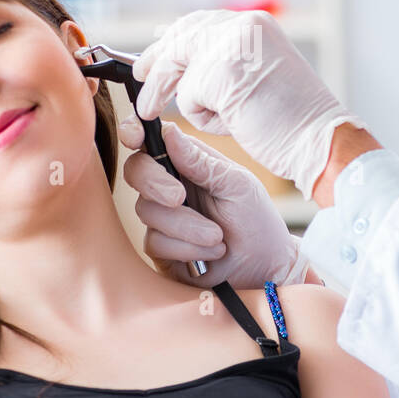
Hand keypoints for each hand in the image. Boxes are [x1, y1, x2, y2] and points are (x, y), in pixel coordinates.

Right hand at [118, 114, 309, 289]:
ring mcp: (162, 217)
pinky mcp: (161, 248)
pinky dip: (188, 247)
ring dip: (186, 226)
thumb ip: (201, 162)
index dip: (134, 132)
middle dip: (155, 183)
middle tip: (180, 197)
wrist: (264, 265)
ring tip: (218, 236)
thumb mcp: (236, 184)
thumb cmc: (254, 218)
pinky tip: (212, 252)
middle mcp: (168, 185)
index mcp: (186, 162)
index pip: (151, 140)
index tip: (134, 137)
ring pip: (148, 211)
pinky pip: (156, 242)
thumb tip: (170, 132)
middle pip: (136, 171)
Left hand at [132, 9, 367, 200]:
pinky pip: (188, 97)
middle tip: (140, 81)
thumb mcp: (260, 74)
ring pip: (179, 68)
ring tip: (165, 112)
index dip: (173, 39)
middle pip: (180, 38)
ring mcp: (232, 47)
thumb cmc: (294, 119)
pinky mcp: (220, 75)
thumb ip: (227, 60)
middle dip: (156, 62)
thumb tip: (183, 62)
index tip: (156, 53)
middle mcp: (244, 26)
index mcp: (256, 23)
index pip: (199, 22)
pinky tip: (231, 124)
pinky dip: (203, 117)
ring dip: (175, 95)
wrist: (320, 141)